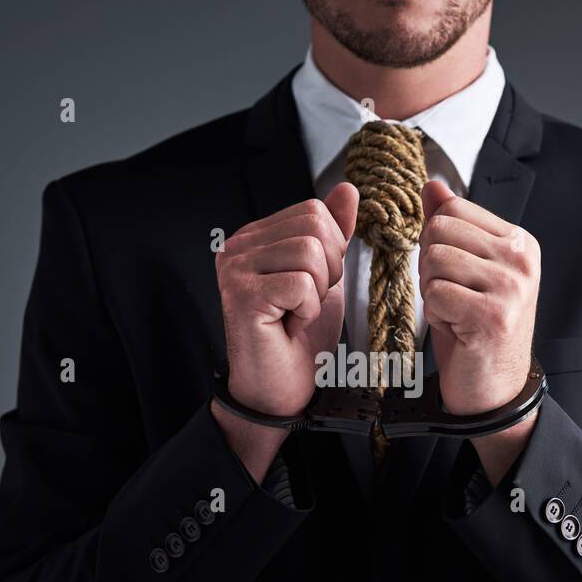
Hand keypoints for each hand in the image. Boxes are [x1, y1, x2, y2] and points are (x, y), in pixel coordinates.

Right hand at [216, 183, 357, 416]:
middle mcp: (238, 246)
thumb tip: (346, 190)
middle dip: (329, 270)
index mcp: (256, 237)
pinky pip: (302, 284)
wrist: (278, 392)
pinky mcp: (241, 295)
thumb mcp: (326, 278)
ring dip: (318, 292)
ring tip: (297, 313)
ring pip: (310, 253)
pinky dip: (308, 310)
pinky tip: (288, 325)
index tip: (314, 286)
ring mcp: (235, 269)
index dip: (332, 250)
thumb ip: (334, 233)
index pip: (314, 211)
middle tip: (306, 302)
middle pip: (314, 226)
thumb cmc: (298, 341)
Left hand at [419, 181, 539, 415]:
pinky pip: (436, 294)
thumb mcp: (466, 270)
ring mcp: (511, 287)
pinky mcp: (493, 315)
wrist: (494, 388)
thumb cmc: (477, 329)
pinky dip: (436, 314)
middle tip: (453, 297)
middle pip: (439, 231)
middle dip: (431, 267)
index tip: (457, 275)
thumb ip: (450, 225)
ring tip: (455, 312)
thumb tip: (432, 184)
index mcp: (519, 242)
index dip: (437, 242)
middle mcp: (521, 260)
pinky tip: (458, 329)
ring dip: (432, 291)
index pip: (453, 209)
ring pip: (434, 261)